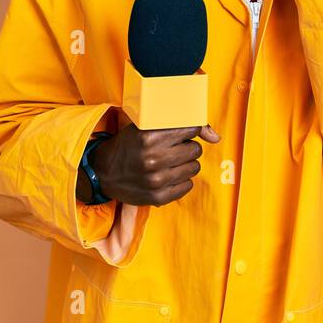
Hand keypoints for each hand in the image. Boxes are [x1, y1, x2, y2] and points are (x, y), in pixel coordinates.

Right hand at [80, 121, 219, 206]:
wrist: (104, 172)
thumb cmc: (130, 145)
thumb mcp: (146, 126)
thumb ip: (181, 125)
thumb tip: (217, 138)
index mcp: (149, 136)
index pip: (191, 128)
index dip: (189, 130)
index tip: (182, 133)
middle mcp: (152, 159)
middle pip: (195, 149)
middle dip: (186, 147)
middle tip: (172, 149)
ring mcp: (156, 181)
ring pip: (194, 167)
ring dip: (185, 164)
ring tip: (169, 162)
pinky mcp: (158, 198)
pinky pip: (188, 186)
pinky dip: (181, 180)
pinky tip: (167, 176)